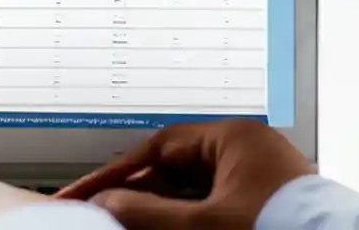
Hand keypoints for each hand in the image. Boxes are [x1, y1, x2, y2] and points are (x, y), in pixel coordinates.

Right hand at [57, 119, 313, 229]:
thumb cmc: (276, 229)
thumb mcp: (203, 225)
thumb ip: (148, 213)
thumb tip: (106, 204)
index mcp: (233, 139)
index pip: (160, 149)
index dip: (115, 175)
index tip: (81, 195)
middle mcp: (246, 152)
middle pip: (175, 171)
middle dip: (136, 198)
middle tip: (98, 218)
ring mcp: (258, 181)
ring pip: (193, 193)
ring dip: (160, 213)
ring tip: (124, 227)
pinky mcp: (265, 206)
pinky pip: (214, 208)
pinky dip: (187, 220)